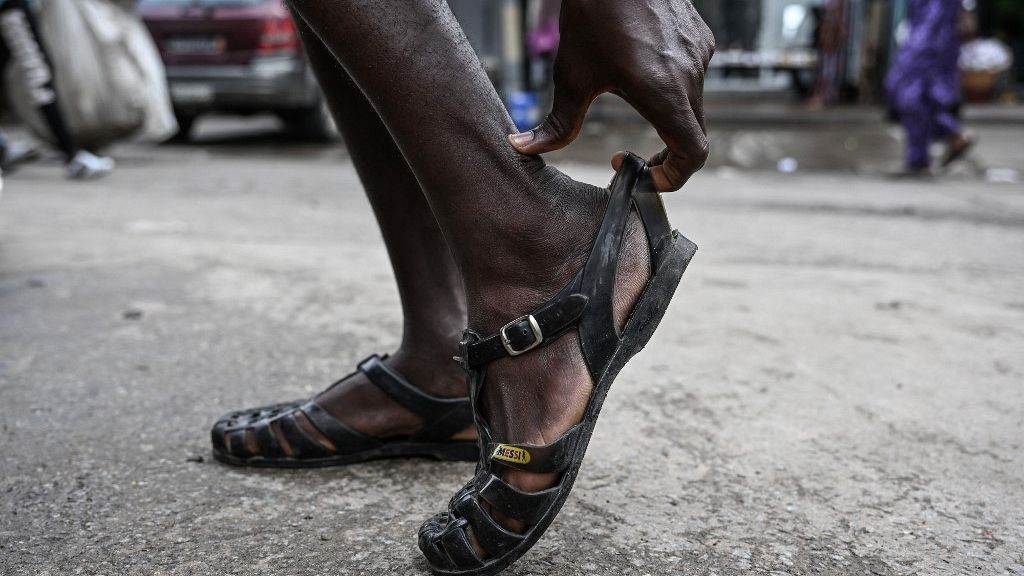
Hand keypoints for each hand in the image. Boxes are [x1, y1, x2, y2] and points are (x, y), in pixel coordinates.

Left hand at [508, 0, 713, 190]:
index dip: (674, 177)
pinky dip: (673, 89)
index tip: (645, 176)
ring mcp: (700, 54)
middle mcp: (690, 75)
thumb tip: (524, 149)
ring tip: (633, 107)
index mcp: (663, 92)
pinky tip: (641, 72)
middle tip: (634, 159)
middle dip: (667, 156)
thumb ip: (555, 123)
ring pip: (694, 105)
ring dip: (668, 118)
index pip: (693, 153)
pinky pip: (694, 76)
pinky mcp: (700, 38)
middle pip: (693, 135)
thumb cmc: (593, 13)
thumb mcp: (571, 75)